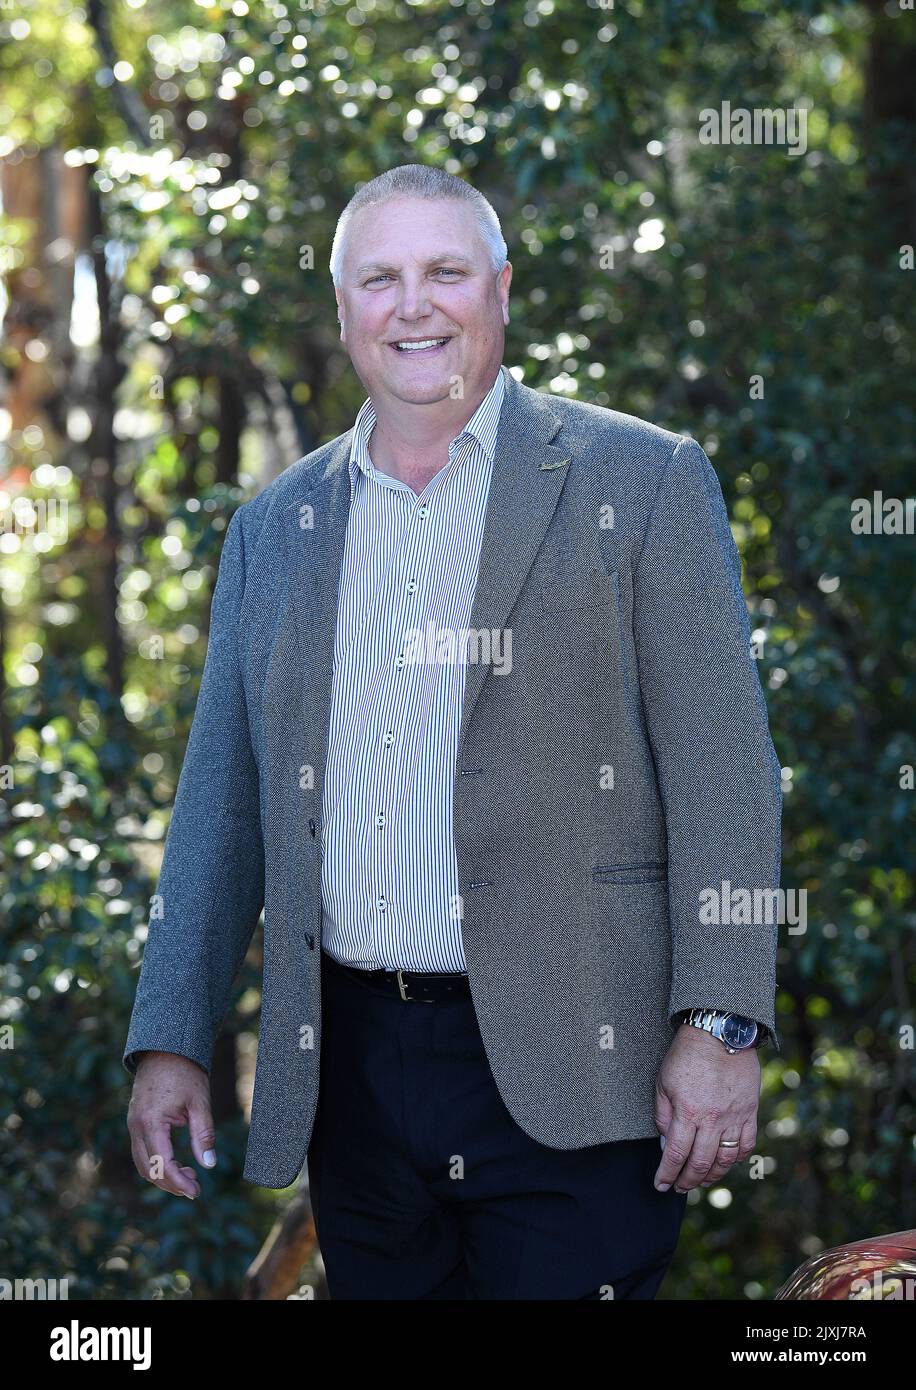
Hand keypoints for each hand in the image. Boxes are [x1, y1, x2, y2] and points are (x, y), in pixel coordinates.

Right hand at [127, 1051, 216, 1198]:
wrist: (165, 1048)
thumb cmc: (185, 1072)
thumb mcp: (200, 1102)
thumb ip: (203, 1134)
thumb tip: (209, 1165)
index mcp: (151, 1122)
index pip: (162, 1165)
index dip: (179, 1183)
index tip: (197, 1192)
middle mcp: (136, 1126)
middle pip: (148, 1170)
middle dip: (171, 1184)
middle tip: (195, 1187)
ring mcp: (132, 1124)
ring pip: (142, 1163)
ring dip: (162, 1175)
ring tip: (189, 1176)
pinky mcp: (135, 1121)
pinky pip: (141, 1151)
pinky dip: (156, 1163)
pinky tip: (177, 1162)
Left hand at [653, 1024, 759, 1193]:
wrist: (720, 1032)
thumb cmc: (686, 1054)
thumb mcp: (663, 1082)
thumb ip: (664, 1114)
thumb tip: (666, 1143)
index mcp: (689, 1111)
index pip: (676, 1155)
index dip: (667, 1174)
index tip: (661, 1185)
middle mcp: (713, 1119)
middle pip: (700, 1163)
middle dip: (687, 1181)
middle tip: (679, 1187)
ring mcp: (735, 1117)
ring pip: (725, 1160)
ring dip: (711, 1176)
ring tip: (700, 1181)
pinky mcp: (750, 1112)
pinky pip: (746, 1145)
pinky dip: (737, 1159)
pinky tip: (726, 1163)